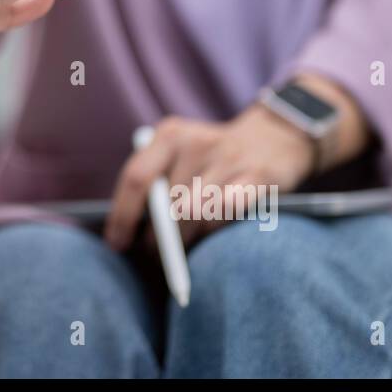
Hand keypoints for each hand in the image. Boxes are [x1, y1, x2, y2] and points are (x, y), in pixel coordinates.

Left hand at [103, 109, 315, 251]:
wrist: (274, 136)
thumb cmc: (212, 157)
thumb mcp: (178, 152)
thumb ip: (153, 180)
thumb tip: (127, 231)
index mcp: (169, 135)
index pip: (137, 179)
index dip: (123, 216)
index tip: (117, 244)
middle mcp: (196, 142)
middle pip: (168, 205)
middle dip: (158, 239)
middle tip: (156, 256)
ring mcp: (229, 158)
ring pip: (197, 215)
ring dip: (188, 240)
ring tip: (185, 248)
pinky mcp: (259, 176)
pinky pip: (228, 213)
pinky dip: (217, 230)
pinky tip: (212, 236)